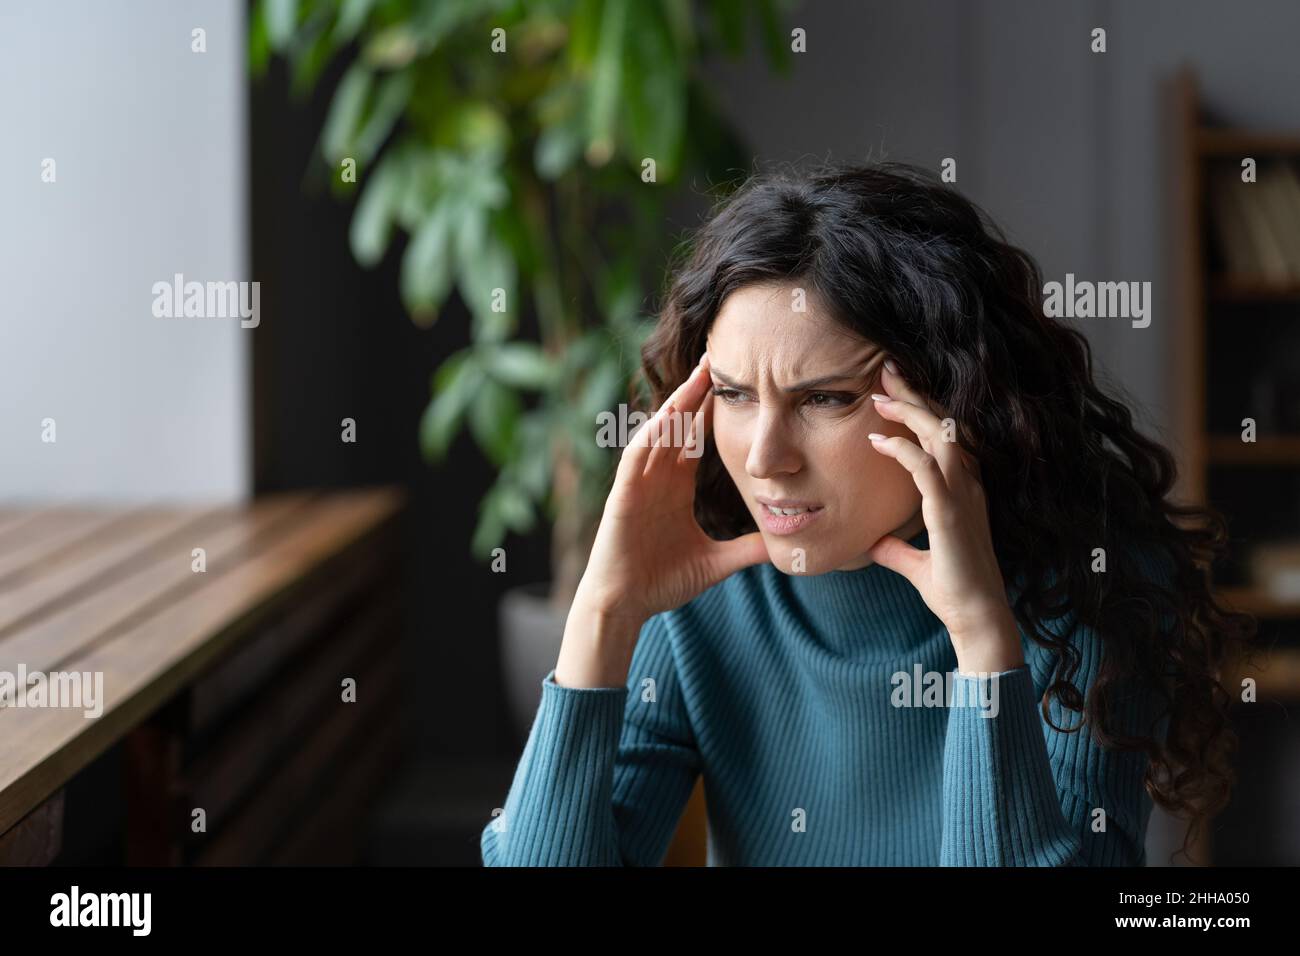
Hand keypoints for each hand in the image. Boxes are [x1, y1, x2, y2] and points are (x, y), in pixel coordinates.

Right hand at [573, 350, 768, 627]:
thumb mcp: (717, 562)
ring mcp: (639, 483)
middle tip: (721, 358)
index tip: (742, 385)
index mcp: (676, 487)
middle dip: (698, 392)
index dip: (716, 412)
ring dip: (677, 403)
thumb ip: (748, 550)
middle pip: (679, 424)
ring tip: (700, 374)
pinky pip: (636, 457)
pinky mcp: (624, 494)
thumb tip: (786, 546)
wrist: (624, 605)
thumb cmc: (661, 582)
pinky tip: (669, 416)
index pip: (698, 438)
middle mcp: (657, 477)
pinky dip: (652, 435)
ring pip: (659, 432)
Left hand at [865, 358, 1021, 663]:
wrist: (976, 618)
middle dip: (915, 395)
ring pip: (940, 437)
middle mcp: (968, 486)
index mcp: (964, 491)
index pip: (943, 437)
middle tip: (885, 371)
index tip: (890, 392)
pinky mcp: (950, 514)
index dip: (920, 411)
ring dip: (909, 412)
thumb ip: (898, 548)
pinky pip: (927, 470)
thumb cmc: (953, 591)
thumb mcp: (915, 563)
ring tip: (879, 396)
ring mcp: (963, 497)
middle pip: (944, 425)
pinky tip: (878, 442)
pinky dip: (903, 451)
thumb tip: (875, 544)